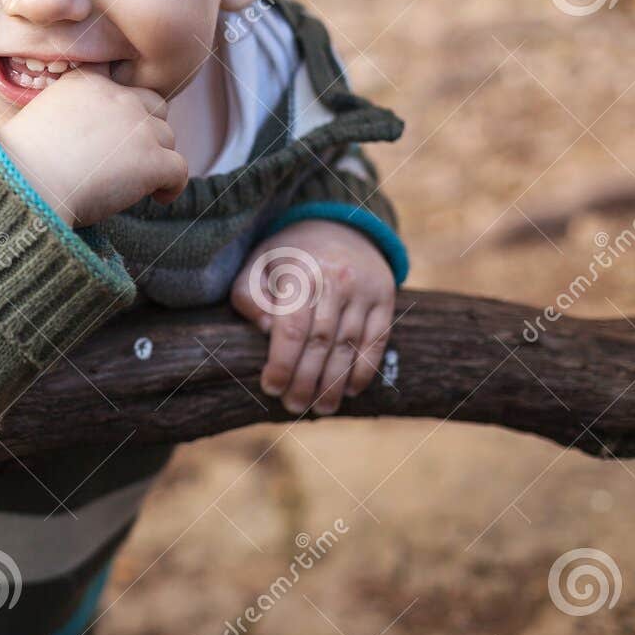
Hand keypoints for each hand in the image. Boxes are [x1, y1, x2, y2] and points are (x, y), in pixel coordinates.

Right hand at [0, 67, 188, 227]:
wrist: (27, 183)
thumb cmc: (21, 163)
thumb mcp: (40, 116)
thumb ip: (69, 112)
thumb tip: (87, 136)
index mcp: (86, 81)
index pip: (120, 78)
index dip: (125, 100)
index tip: (120, 122)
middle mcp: (118, 96)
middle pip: (154, 105)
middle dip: (148, 127)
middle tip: (133, 154)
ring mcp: (138, 126)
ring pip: (168, 138)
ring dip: (157, 157)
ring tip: (141, 180)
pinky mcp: (153, 159)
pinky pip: (179, 169)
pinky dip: (172, 185)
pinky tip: (159, 197)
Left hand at [230, 219, 395, 415]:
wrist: (338, 225)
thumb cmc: (287, 255)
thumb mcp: (256, 264)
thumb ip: (249, 296)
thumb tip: (265, 331)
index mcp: (301, 271)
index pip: (292, 328)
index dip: (282, 363)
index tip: (270, 387)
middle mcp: (337, 280)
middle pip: (321, 343)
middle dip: (306, 381)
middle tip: (294, 406)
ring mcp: (365, 290)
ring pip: (350, 346)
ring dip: (335, 384)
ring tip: (321, 409)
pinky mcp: (386, 298)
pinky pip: (378, 341)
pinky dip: (365, 370)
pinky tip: (350, 391)